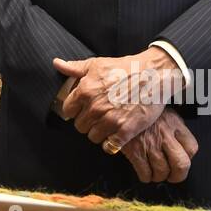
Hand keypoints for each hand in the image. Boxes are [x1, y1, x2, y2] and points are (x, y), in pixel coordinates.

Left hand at [53, 49, 177, 147]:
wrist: (154, 75)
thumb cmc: (125, 67)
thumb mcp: (97, 63)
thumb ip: (75, 68)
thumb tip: (57, 64)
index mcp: (85, 91)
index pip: (68, 111)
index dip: (75, 110)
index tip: (83, 109)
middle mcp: (95, 107)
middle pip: (80, 126)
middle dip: (88, 121)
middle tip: (98, 115)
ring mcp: (110, 120)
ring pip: (93, 137)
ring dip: (99, 132)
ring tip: (108, 123)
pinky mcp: (125, 131)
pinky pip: (109, 146)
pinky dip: (111, 143)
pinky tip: (116, 135)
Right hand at [120, 109, 198, 183]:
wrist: (115, 104)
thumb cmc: (138, 109)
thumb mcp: (161, 111)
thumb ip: (173, 125)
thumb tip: (180, 142)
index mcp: (174, 123)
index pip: (192, 148)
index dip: (188, 159)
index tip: (181, 161)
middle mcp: (164, 134)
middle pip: (181, 164)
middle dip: (178, 176)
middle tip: (172, 177)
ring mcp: (149, 143)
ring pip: (162, 171)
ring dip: (159, 177)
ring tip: (155, 174)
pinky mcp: (134, 150)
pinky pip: (145, 172)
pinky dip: (145, 177)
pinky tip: (144, 173)